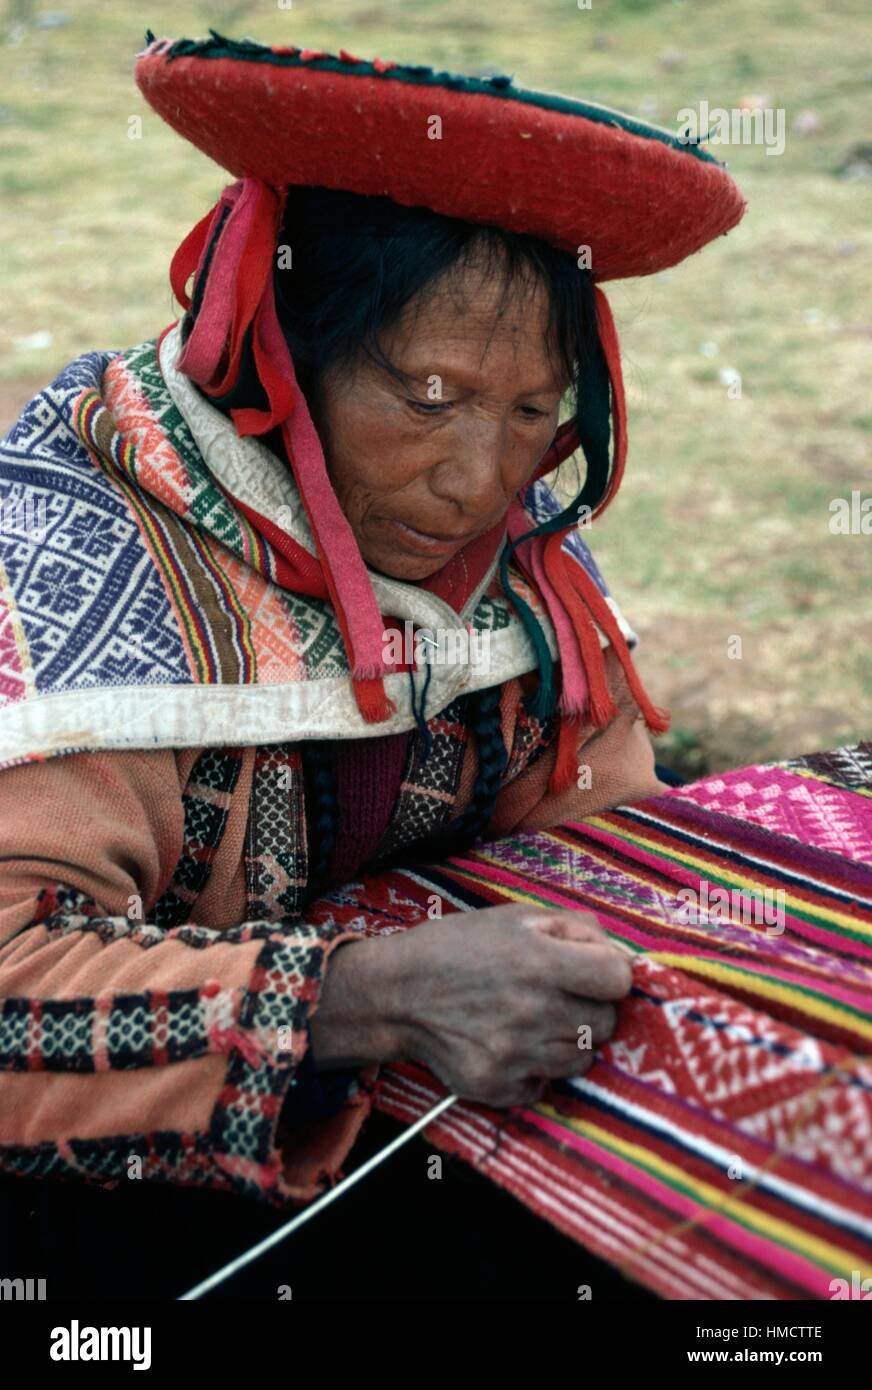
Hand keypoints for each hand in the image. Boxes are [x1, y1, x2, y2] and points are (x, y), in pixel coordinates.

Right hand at [310, 905, 632, 1108]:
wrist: (395, 993)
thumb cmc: (457, 947)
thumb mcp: (514, 918)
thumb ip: (574, 928)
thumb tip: (620, 953)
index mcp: (539, 961)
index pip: (618, 979)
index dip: (610, 973)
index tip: (593, 972)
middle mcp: (532, 1011)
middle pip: (606, 1024)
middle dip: (591, 1008)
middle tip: (559, 997)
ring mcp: (515, 1055)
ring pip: (581, 1059)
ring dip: (567, 1041)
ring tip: (533, 1020)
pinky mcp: (497, 1086)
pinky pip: (545, 1086)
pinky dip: (535, 1071)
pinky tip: (511, 1045)